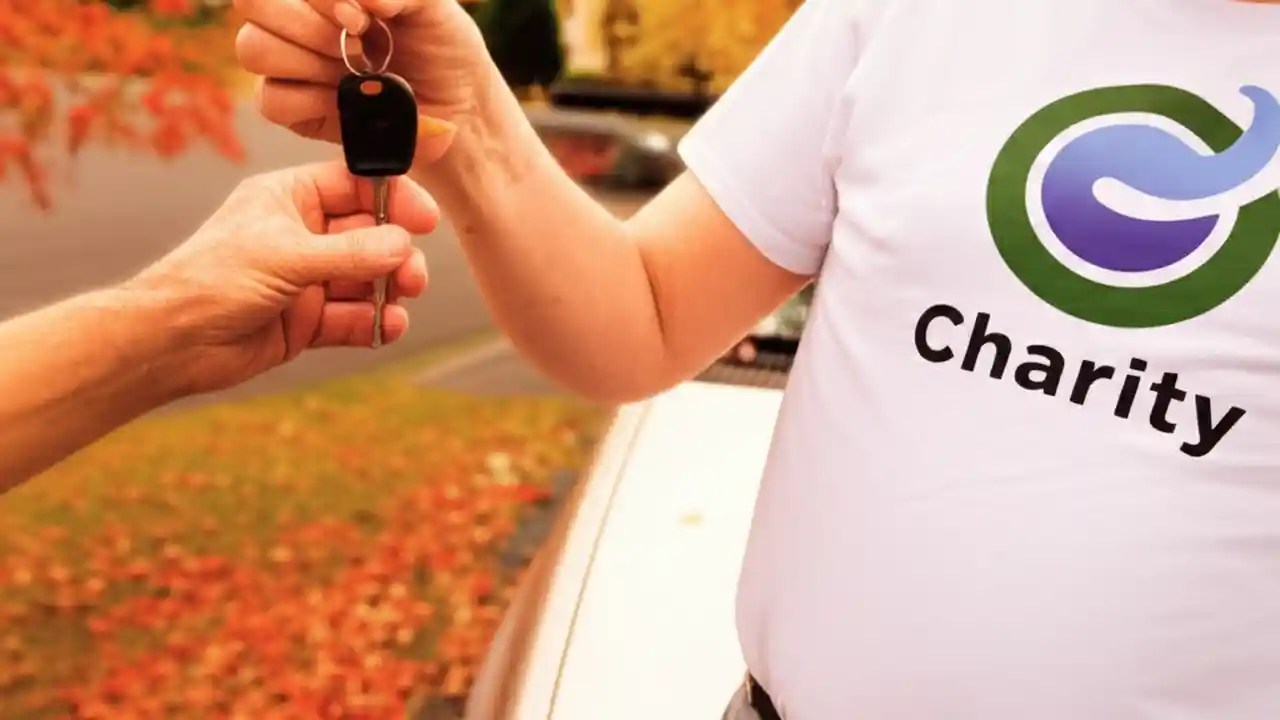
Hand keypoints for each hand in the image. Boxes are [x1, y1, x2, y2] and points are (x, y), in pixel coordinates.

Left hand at [126, 161, 435, 394]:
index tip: (425, 220)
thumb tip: (403, 245)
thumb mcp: (287, 256)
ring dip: (388, 291)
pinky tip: (388, 327)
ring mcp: (306, 280)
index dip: (393, 200)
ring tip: (401, 302)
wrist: (171, 342)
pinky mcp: (307, 321)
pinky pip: (353, 318)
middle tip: (412, 275)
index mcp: (289, 199)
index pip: (354, 186)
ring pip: (366, 280)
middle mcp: (301, 236)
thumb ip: (350, 253)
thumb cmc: (211, 281)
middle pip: (369, 236)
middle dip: (396, 254)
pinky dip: (374, 322)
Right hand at [235, 0, 484, 157]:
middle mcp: (296, 19)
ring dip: (311, 61)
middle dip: (309, 26)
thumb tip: (362, 0)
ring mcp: (290, 64)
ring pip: (254, 49)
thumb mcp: (432, 5)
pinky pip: (271, 101)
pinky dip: (313, 100)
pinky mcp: (294, 110)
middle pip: (251, 3)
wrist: (460, 107)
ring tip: (356, 72)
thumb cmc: (442, 46)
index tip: (360, 17)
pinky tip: (347, 99)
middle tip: (357, 46)